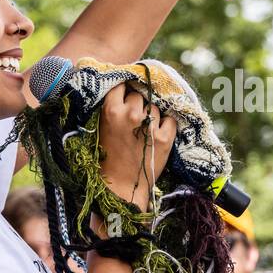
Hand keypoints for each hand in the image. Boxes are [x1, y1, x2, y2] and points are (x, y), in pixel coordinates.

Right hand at [97, 83, 175, 212]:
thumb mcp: (103, 128)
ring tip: (144, 131)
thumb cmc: (108, 158)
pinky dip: (165, 125)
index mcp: (111, 111)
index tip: (125, 96)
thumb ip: (113, 108)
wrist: (122, 187)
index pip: (122, 85)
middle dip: (138, 104)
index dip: (124, 91)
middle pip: (139, 95)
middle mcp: (132, 115)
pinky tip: (157, 135)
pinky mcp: (166, 137)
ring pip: (155, 107)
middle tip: (134, 120)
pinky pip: (170, 119)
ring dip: (151, 115)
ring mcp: (150, 126)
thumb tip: (126, 88)